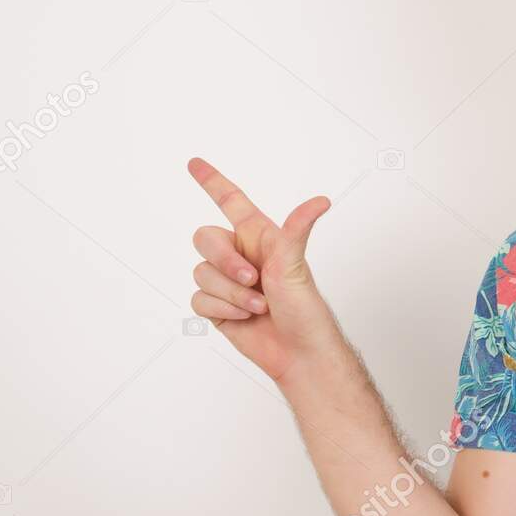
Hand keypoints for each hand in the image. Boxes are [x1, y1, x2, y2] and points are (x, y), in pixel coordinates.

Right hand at [187, 158, 336, 382]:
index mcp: (260, 237)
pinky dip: (222, 309)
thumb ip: (296, 229)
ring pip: (201, 273)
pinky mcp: (216, 306)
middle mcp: (240, 255)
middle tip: (253, 278)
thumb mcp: (296, 264)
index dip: (212, 181)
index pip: (230, 201)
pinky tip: (245, 317)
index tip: (194, 163)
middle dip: (225, 260)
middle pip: (205, 238)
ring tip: (259, 305)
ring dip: (231, 293)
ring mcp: (226, 281)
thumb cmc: (304, 308)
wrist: (297, 352)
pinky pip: (198, 298)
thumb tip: (321, 201)